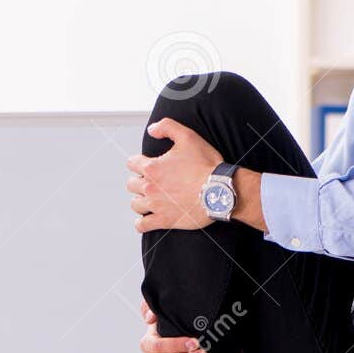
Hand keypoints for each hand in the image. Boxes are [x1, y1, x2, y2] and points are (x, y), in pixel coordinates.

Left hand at [125, 118, 222, 232]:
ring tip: (151, 198)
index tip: (147, 165)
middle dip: (140, 181)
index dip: (139, 162)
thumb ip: (167, 127)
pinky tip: (146, 218)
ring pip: (136, 204)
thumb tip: (152, 130)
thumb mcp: (188, 136)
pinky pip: (142, 225)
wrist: (221, 191)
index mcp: (152, 168)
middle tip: (152, 182)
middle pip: (132, 184)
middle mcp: (150, 187)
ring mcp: (156, 206)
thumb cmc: (207, 166)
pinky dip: (142, 222)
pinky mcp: (164, 221)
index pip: (132, 163)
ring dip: (141, 200)